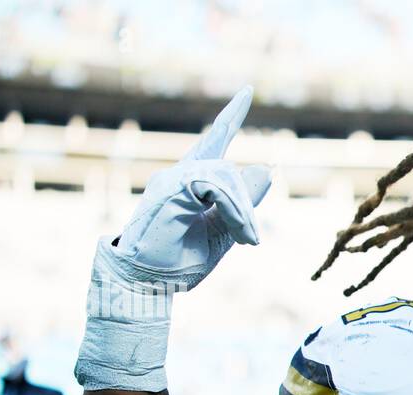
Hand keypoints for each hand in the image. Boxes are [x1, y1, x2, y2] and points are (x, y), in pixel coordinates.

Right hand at [78, 87, 271, 390]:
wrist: (147, 285)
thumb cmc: (178, 262)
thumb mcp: (221, 233)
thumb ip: (242, 206)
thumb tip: (265, 169)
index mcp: (191, 183)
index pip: (215, 141)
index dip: (231, 116)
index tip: (247, 91)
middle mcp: (178, 174)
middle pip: (228, 167)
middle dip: (246, 202)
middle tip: (250, 238)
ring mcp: (171, 179)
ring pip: (225, 176)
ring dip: (242, 210)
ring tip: (244, 239)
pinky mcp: (170, 189)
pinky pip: (216, 186)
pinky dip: (233, 209)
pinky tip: (237, 232)